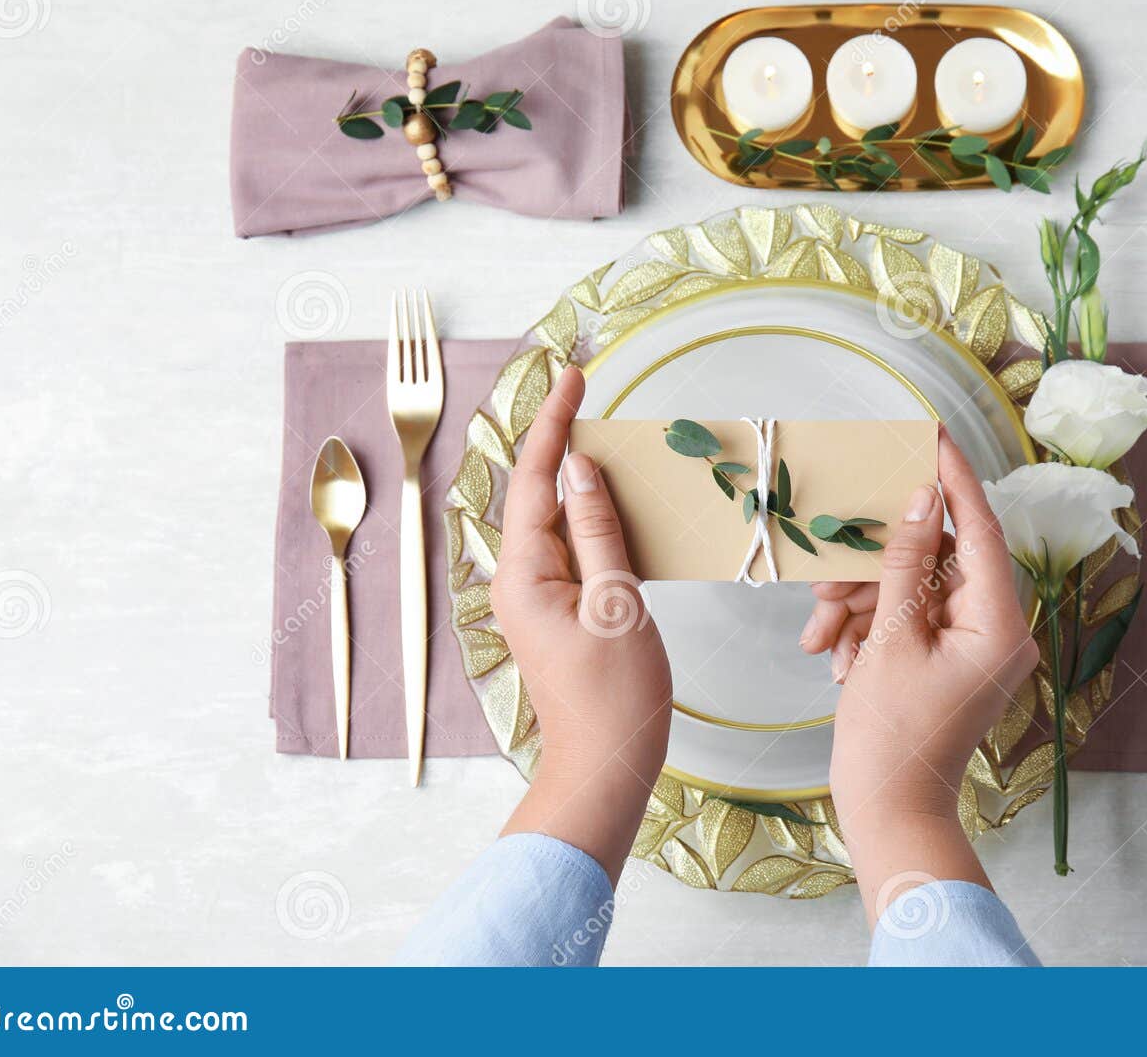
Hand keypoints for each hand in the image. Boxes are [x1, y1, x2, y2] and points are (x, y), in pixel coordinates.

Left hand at [489, 366, 671, 881]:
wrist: (604, 768)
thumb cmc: (613, 699)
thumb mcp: (616, 606)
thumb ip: (598, 533)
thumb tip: (581, 470)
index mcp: (525, 574)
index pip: (537, 479)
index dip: (555, 424)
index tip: (573, 378)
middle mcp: (521, 580)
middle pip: (542, 494)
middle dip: (566, 442)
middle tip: (590, 394)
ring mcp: (539, 598)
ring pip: (561, 521)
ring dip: (586, 482)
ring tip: (614, 441)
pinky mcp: (561, 613)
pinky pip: (576, 551)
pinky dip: (599, 522)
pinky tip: (624, 509)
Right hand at [802, 431, 1035, 923]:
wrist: (888, 813)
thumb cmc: (892, 738)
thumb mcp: (890, 641)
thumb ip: (905, 563)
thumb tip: (921, 500)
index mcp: (1000, 624)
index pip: (980, 529)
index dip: (953, 478)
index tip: (931, 434)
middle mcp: (997, 629)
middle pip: (934, 561)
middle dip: (873, 569)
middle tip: (825, 581)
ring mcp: (972, 646)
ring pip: (911, 590)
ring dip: (860, 605)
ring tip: (820, 638)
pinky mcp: (947, 660)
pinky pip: (906, 620)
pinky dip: (868, 629)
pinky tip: (836, 659)